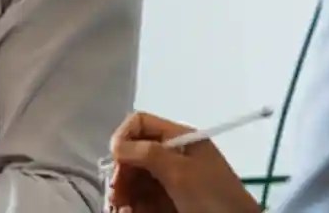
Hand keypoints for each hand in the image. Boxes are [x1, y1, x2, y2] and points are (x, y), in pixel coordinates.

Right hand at [108, 112, 258, 212]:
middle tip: (117, 196)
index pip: (140, 124)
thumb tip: (116, 145)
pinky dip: (134, 207)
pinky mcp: (169, 203)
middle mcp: (173, 155)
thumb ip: (147, 153)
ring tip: (123, 210)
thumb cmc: (211, 196)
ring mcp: (171, 180)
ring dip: (125, 194)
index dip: (124, 139)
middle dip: (121, 173)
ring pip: (135, 180)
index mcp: (179, 138)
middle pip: (134, 155)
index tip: (116, 162)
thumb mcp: (180, 171)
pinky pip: (143, 199)